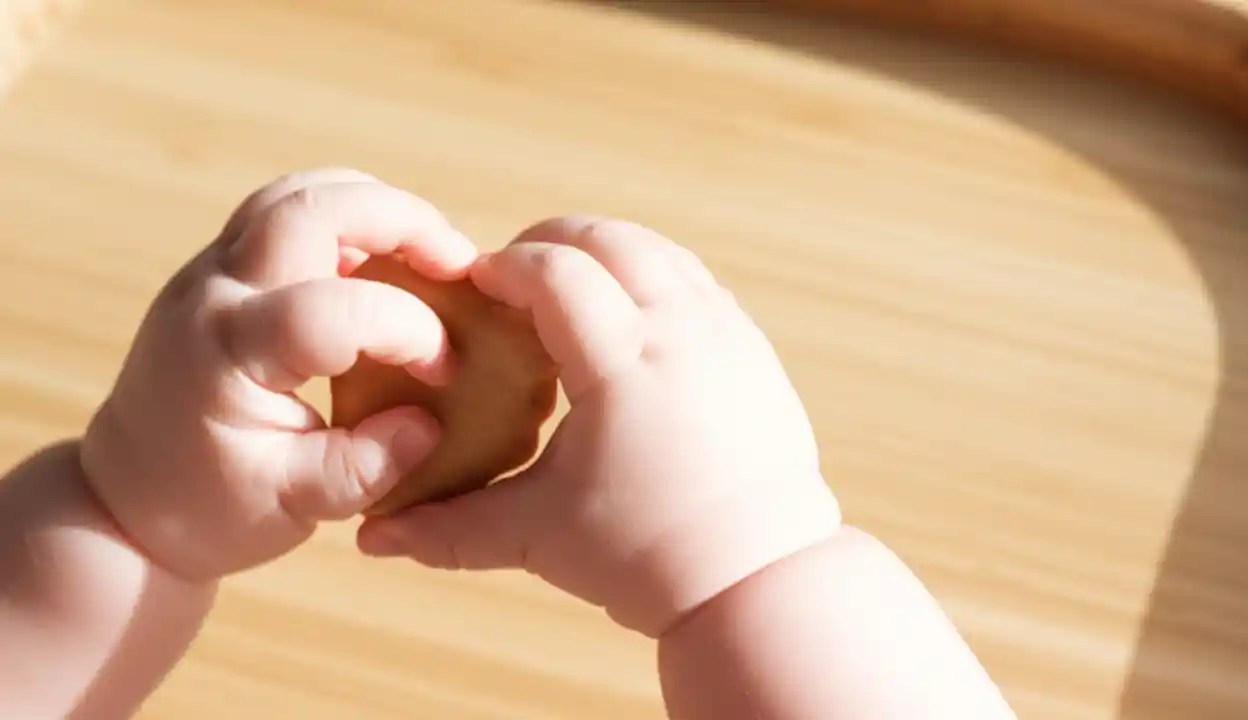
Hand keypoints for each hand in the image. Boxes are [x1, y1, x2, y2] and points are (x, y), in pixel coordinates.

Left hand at [80, 168, 476, 578]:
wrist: (129, 500)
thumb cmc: (209, 509)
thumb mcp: (294, 506)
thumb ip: (367, 466)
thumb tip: (431, 423)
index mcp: (225, 353)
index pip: (330, 311)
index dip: (407, 330)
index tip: (442, 373)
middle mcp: (213, 292)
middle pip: (312, 206)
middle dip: (404, 221)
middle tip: (462, 267)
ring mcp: (213, 269)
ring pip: (303, 192)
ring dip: (379, 211)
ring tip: (432, 259)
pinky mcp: (226, 267)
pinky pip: (294, 211)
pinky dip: (354, 222)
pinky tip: (389, 267)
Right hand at [358, 217, 841, 635]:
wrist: (759, 578)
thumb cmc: (648, 558)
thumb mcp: (538, 537)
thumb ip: (448, 529)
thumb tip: (371, 537)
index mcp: (625, 364)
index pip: (555, 272)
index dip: (504, 267)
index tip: (474, 287)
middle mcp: (683, 332)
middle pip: (609, 239)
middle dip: (551, 242)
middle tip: (512, 277)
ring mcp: (728, 335)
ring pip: (660, 251)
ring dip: (605, 253)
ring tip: (565, 292)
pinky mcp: (754, 351)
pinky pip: (697, 281)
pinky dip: (652, 277)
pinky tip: (625, 321)